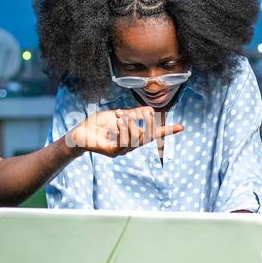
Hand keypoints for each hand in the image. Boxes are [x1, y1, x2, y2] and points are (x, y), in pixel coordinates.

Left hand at [67, 107, 183, 157]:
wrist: (80, 133)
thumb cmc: (98, 125)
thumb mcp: (118, 116)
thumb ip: (133, 114)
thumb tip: (150, 110)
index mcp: (134, 136)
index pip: (154, 134)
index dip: (168, 130)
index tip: (182, 127)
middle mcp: (131, 146)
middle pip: (148, 136)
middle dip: (145, 122)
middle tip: (136, 113)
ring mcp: (123, 150)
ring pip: (137, 137)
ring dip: (130, 123)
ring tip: (118, 116)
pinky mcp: (113, 152)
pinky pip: (125, 140)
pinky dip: (123, 128)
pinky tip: (116, 122)